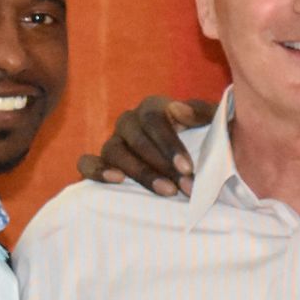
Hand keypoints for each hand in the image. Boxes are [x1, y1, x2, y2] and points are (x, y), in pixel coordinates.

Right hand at [74, 95, 215, 196]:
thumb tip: (176, 110)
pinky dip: (96, 170)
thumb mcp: (213, 125)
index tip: (188, 168)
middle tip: (186, 188)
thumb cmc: (205, 142)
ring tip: (166, 191)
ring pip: (114, 151)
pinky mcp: (100, 162)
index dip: (169, 144)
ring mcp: (113, 142)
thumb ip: (202, 113)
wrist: (192, 166)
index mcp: (153, 107)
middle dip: (162, 165)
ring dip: (140, 173)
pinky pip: (87, 162)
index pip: (154, 119)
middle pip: (137, 138)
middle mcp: (129, 121)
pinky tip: (116, 181)